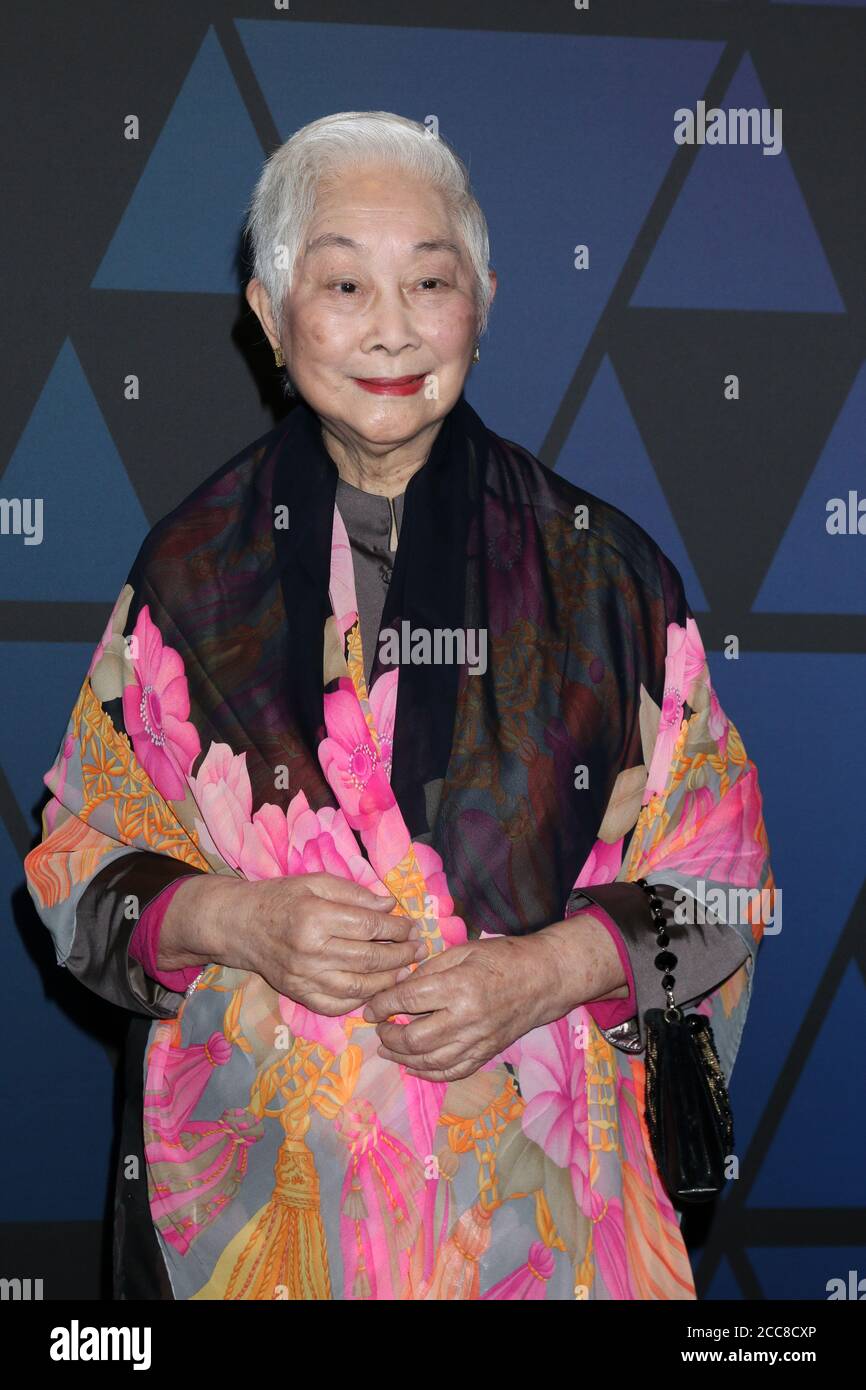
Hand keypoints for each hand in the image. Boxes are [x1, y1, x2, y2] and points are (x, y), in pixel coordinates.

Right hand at [161, 871, 425, 1015]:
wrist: (240, 926)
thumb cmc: (281, 898)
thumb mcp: (316, 881)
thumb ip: (354, 893)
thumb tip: (390, 905)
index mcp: (315, 917)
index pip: (369, 925)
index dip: (397, 926)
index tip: (413, 925)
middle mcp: (310, 952)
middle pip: (369, 958)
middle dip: (401, 954)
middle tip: (419, 948)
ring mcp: (304, 978)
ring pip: (359, 987)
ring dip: (389, 980)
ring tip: (407, 970)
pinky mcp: (299, 995)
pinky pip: (338, 1006)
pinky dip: (362, 1000)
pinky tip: (377, 988)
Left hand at [362, 933, 561, 1081]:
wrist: (544, 979)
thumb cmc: (502, 958)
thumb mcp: (462, 950)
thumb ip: (429, 970)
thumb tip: (398, 988)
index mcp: (458, 986)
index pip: (407, 1001)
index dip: (381, 1006)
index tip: (369, 1008)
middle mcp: (466, 1018)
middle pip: (414, 1039)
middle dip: (388, 1036)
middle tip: (379, 1028)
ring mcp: (477, 1041)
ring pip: (429, 1061)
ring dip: (402, 1058)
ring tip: (388, 1049)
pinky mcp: (486, 1054)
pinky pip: (451, 1072)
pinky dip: (428, 1073)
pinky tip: (413, 1066)